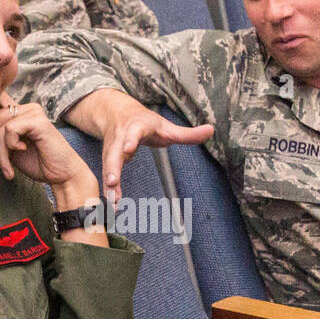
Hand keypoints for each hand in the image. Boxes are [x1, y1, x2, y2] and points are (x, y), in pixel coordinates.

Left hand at [0, 98, 94, 190]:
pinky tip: (22, 152)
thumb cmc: (38, 163)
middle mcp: (26, 108)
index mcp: (20, 113)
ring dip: (0, 152)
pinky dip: (10, 146)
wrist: (61, 175)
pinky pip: (10, 129)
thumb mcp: (10, 150)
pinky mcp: (37, 120)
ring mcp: (33, 112)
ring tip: (7, 168)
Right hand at [70, 89, 208, 200]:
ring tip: (113, 201)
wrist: (116, 114)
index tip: (128, 148)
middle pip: (114, 153)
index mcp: (136, 127)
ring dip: (109, 185)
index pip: (133, 133)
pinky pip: (108, 176)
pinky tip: (115, 204)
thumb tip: (211, 130)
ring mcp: (112, 150)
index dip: (130, 140)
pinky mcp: (108, 160)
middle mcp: (120, 138)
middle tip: (112, 182)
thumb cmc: (145, 123)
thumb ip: (187, 133)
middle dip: (112, 168)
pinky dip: (110, 190)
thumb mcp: (166, 126)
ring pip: (108, 167)